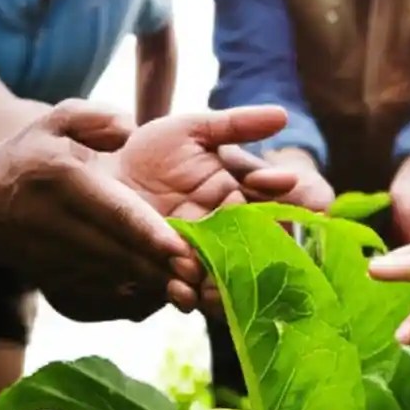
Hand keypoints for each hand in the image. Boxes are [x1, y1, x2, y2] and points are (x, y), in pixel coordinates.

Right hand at [0, 100, 191, 322]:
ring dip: (154, 289)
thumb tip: (129, 130)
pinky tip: (165, 298)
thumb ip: (92, 117)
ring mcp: (59, 258)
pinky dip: (134, 299)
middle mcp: (63, 225)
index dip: (150, 234)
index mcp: (65, 181)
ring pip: (115, 278)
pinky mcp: (60, 280)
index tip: (182, 251)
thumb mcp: (53, 120)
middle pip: (122, 253)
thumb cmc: (27, 157)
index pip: (115, 212)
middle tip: (201, 281)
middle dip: (161, 270)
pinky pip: (101, 293)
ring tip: (195, 296)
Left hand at [110, 108, 341, 310]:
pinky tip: (182, 288)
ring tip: (214, 275)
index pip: (273, 211)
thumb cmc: (153, 152)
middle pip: (255, 252)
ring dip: (223, 280)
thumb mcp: (195, 129)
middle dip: (262, 255)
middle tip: (266, 254)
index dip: (290, 211)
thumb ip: (237, 124)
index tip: (305, 205)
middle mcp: (224, 232)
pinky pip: (184, 291)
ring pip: (223, 276)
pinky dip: (185, 293)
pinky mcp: (167, 273)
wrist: (104, 174)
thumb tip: (283, 115)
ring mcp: (198, 254)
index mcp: (237, 199)